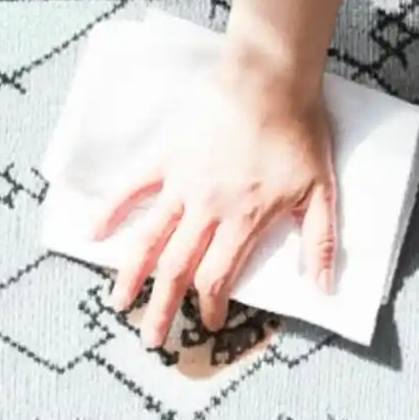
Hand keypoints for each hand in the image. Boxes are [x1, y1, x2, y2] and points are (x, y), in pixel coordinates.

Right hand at [92, 53, 337, 348]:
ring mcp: (182, 184)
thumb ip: (320, 241)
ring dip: (132, 274)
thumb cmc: (298, 132)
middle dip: (164, 308)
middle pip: (177, 269)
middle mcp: (207, 209)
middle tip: (153, 339)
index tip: (212, 323)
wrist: (269, 80)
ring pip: (150, 238)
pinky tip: (95, 234)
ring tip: (118, 303)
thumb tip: (323, 288)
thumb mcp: (321, 190)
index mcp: (244, 221)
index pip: (218, 277)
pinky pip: (133, 188)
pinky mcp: (167, 158)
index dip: (213, 306)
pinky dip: (111, 211)